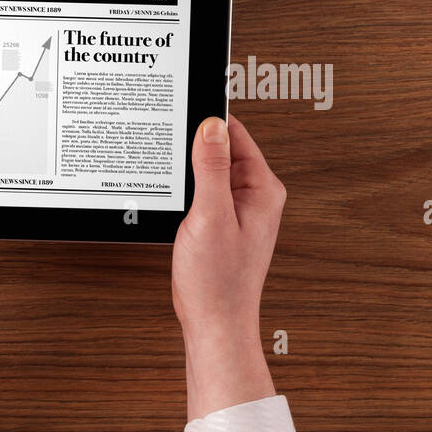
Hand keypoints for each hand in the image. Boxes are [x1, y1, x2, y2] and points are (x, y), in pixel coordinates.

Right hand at [173, 113, 286, 418]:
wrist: (213, 321)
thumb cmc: (217, 280)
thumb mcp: (209, 216)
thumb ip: (210, 168)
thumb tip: (211, 126)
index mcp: (262, 189)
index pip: (236, 134)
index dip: (208, 121)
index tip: (184, 109)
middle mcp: (255, 197)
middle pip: (221, 150)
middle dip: (195, 144)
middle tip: (169, 140)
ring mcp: (238, 211)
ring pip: (210, 172)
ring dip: (189, 170)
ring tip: (170, 171)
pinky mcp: (221, 225)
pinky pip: (203, 193)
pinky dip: (186, 190)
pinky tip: (173, 200)